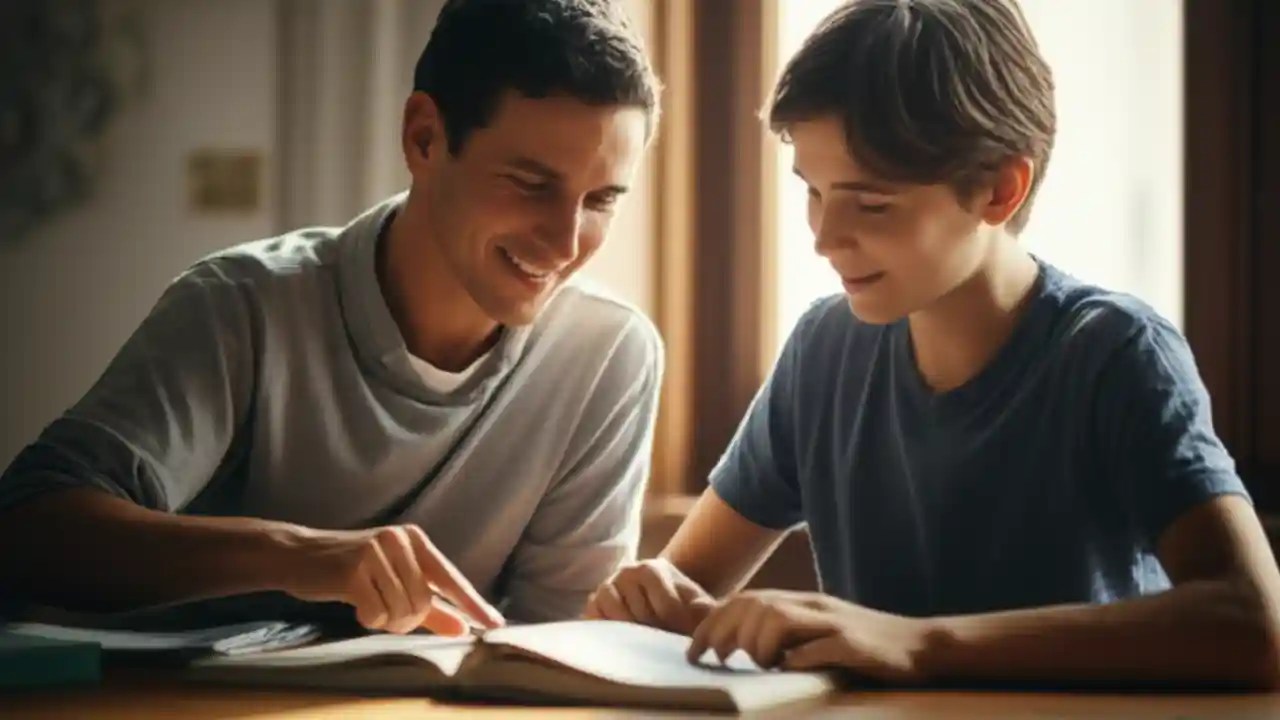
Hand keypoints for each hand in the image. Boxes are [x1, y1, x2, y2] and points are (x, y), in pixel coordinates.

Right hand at [281, 523, 504, 635]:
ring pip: (401, 611)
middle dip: (407, 619)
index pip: (451, 578)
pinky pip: (376, 614)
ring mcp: (374, 553)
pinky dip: (368, 619)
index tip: (496, 625)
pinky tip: (354, 603)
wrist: (300, 556)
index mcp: (414, 539)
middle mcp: (398, 541)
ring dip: (387, 621)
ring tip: (369, 605)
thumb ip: (432, 606)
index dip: (473, 603)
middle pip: (423, 602)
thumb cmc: (352, 569)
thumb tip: (464, 627)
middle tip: (385, 613)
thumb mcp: (394, 580)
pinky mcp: (352, 571)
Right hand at [583, 558, 714, 634]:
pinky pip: (596, 622)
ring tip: (646, 640)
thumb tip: (700, 611)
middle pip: (641, 615)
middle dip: (657, 632)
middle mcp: (625, 573)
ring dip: (632, 633)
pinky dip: (608, 633)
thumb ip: (704, 608)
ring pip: (617, 618)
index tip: (684, 636)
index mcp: (651, 568)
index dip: (678, 626)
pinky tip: (624, 640)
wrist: (658, 597)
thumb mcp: (697, 603)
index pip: (665, 606)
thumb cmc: (681, 603)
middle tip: (666, 641)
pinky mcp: (593, 604)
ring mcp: (606, 587)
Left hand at [687, 590, 933, 682]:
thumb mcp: (818, 632)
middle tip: (712, 658)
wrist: (920, 645)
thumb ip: (784, 633)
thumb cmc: (864, 645)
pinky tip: (790, 672)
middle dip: (723, 631)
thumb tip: (738, 644)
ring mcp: (834, 623)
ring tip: (761, 665)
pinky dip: (796, 661)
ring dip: (758, 645)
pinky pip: (816, 649)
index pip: (745, 600)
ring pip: (778, 619)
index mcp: (802, 602)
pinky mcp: (853, 645)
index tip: (694, 650)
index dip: (713, 623)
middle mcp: (813, 606)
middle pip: (755, 605)